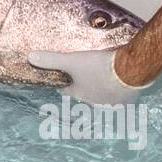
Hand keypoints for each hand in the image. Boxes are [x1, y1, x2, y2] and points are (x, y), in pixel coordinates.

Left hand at [27, 46, 148, 105]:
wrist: (131, 70)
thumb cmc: (99, 67)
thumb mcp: (73, 61)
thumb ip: (52, 60)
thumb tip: (30, 57)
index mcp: (79, 95)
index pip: (66, 91)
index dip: (65, 82)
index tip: (66, 77)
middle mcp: (94, 104)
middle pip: (86, 94)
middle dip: (85, 86)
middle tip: (88, 74)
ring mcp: (112, 104)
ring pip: (103, 96)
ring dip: (102, 88)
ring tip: (104, 77)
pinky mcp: (127, 101)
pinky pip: (120, 97)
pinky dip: (119, 90)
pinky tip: (120, 81)